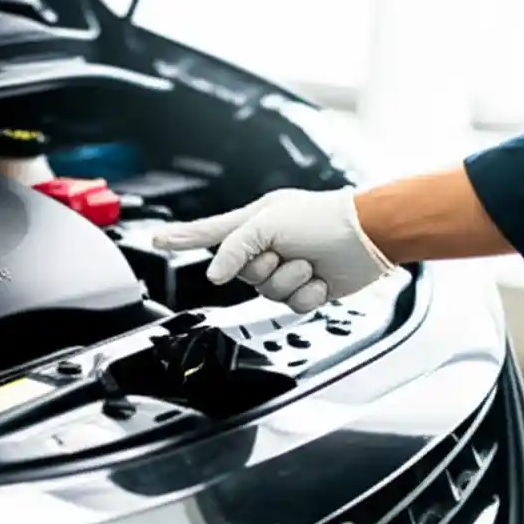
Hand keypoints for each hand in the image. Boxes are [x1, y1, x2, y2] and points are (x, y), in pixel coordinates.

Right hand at [151, 188, 395, 311]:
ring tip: (309, 263)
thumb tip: (213, 275)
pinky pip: (292, 305)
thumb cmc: (323, 218)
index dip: (180, 239)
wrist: (367, 237)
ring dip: (290, 280)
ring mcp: (286, 268)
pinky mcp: (306, 289)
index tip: (157, 240)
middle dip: (264, 267)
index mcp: (252, 223)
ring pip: (266, 293)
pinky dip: (307, 293)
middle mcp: (266, 246)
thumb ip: (233, 248)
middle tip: (286, 251)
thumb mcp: (267, 223)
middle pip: (239, 274)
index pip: (207, 234)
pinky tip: (321, 279)